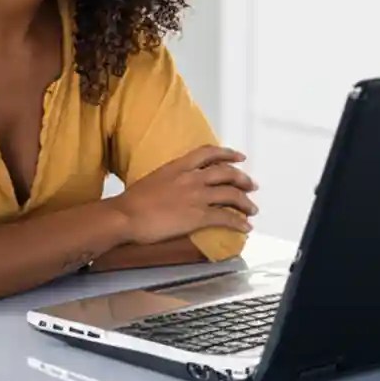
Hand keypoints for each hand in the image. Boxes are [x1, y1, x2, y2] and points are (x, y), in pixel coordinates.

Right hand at [110, 146, 257, 245]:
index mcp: (178, 166)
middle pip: (226, 173)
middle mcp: (191, 177)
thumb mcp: (154, 179)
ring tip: (253, 209)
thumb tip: (176, 187)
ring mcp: (196, 196)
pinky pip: (226, 217)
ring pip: (231, 195)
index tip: (239, 157)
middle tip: (252, 185)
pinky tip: (246, 227)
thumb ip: (170, 179)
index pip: (208, 152)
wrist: (126, 215)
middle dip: (243, 179)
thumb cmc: (132, 202)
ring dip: (246, 202)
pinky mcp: (198, 216)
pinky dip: (239, 222)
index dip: (227, 153)